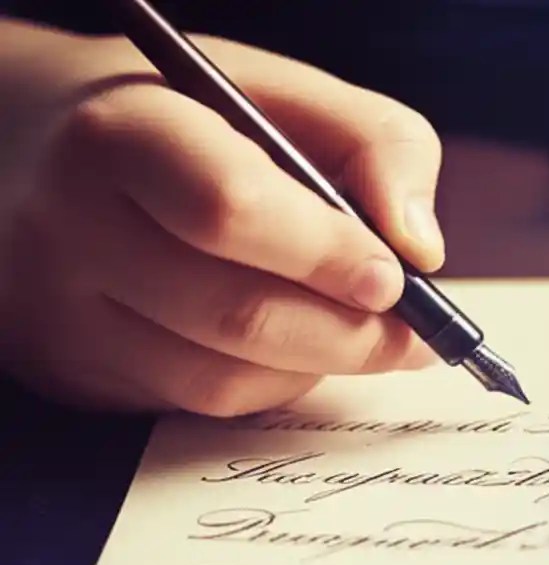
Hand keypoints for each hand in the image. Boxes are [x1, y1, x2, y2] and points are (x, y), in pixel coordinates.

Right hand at [0, 22, 445, 415]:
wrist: (41, 152)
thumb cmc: (190, 119)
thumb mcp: (287, 92)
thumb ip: (378, 145)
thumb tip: (422, 250)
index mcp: (125, 132)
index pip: (229, 209)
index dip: (327, 254)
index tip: (395, 277)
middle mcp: (74, 227)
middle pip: (236, 315)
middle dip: (352, 334)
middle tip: (415, 331)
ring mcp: (64, 312)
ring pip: (222, 379)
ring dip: (321, 366)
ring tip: (369, 334)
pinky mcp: (76, 371)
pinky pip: (200, 403)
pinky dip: (275, 383)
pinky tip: (300, 344)